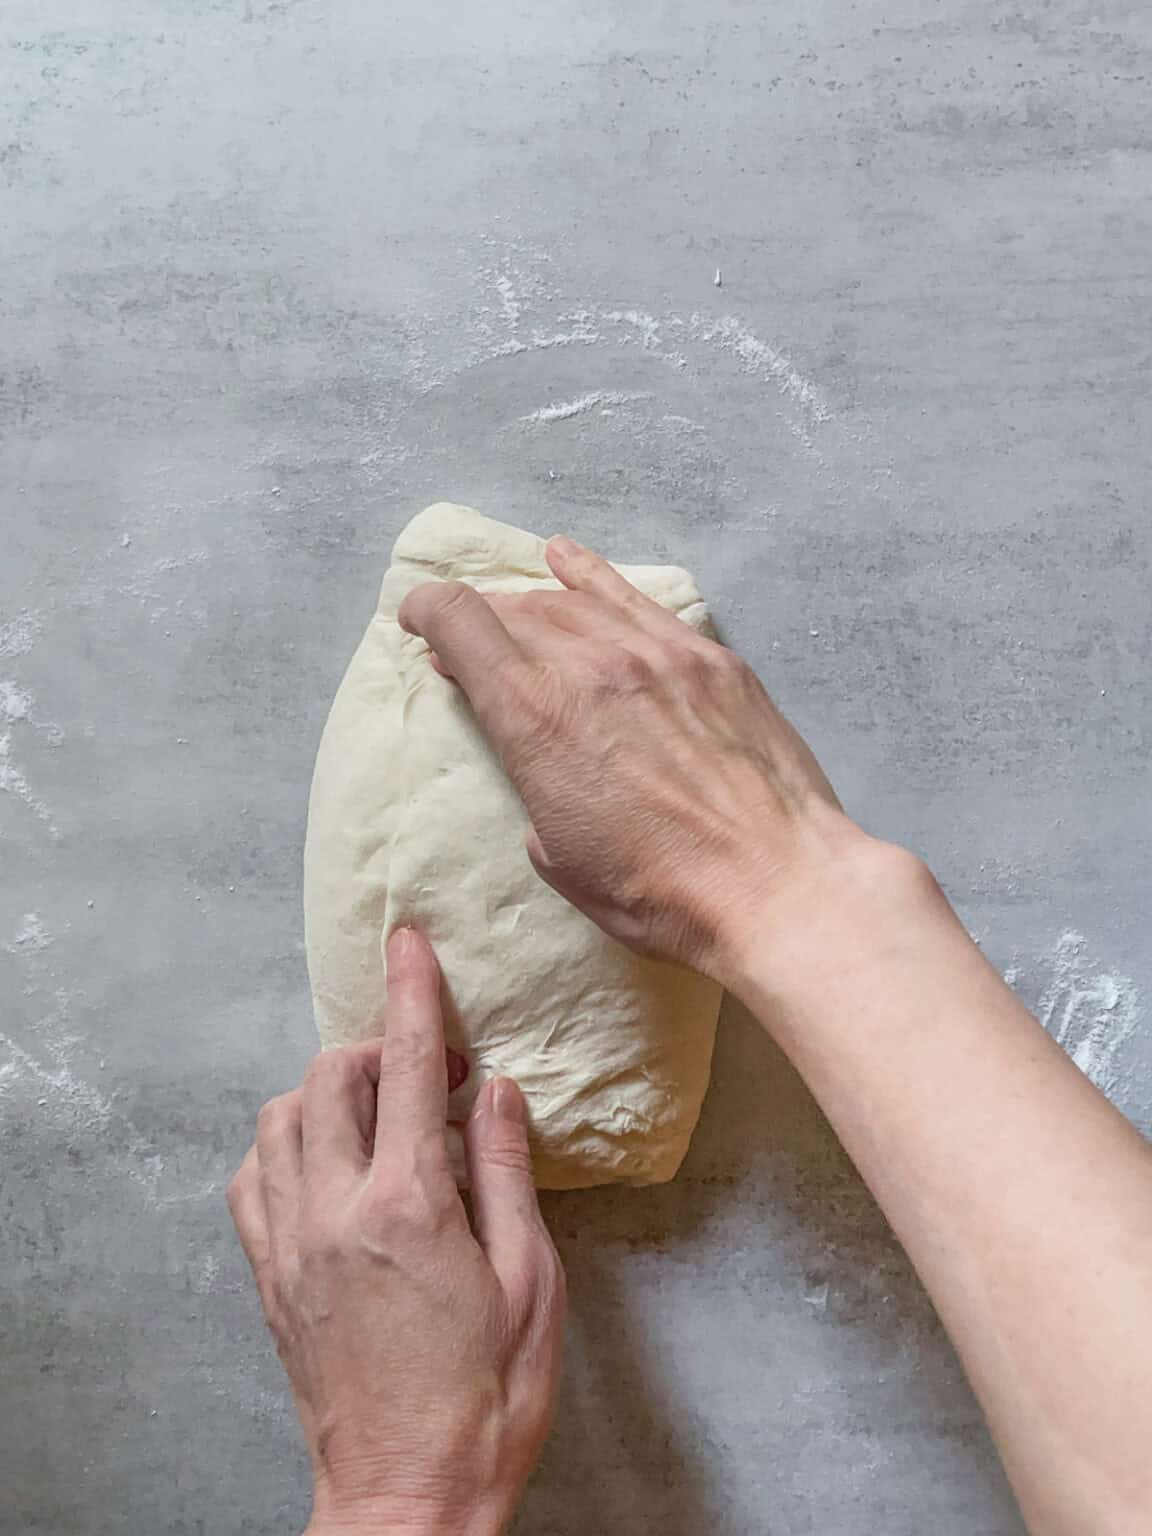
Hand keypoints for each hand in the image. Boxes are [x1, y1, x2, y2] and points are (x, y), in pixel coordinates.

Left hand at [227, 929, 564, 1535]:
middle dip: (378, 1047)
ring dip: (328, 1091)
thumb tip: (496, 1092)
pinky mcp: (270, 1280)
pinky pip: (251, 1180)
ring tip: (381, 1110)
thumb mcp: (530, 1283)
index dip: (411, 992)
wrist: (407, 1498)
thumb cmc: (485, 1400)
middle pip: (331, 1079)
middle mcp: (335, 1213)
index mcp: (409, 1206)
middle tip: (432, 1069)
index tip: (408, 941)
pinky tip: (325, 1162)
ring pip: (278, 1119)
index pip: (407, 1066)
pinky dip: (283, 1146)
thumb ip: (508, 1173)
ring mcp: (291, 1246)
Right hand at [399, 535, 867, 981]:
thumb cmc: (658, 893)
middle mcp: (590, 663)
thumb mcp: (556, 855)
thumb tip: (532, 752)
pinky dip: (594, 577)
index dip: (426, 612)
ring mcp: (657, 651)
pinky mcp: (711, 658)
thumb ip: (531, 782)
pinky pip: (636, 600)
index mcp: (535, 714)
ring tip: (517, 607)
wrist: (774, 884)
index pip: (461, 623)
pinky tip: (570, 560)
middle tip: (468, 641)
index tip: (415, 621)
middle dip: (480, 620)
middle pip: (516, 609)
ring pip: (575, 600)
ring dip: (534, 602)